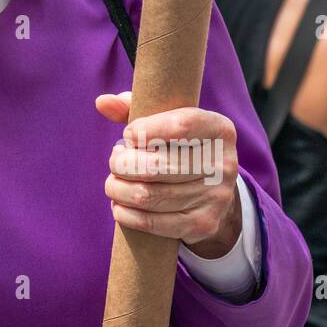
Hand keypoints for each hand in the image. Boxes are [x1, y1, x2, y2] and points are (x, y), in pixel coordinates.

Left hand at [96, 92, 241, 257]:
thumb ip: (132, 107)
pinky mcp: (203, 224)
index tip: (128, 135)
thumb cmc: (178, 145)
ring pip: (149, 196)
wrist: (212, 190)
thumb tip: (103, 103)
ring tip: (114, 183)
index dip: (145, 130)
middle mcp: (224, 163)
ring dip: (119, 190)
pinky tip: (120, 205)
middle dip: (122, 164)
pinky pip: (153, 223)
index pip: (181, 125)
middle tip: (115, 162)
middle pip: (157, 165)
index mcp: (218, 129)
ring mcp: (216, 197)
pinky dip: (126, 215)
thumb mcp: (164, 120)